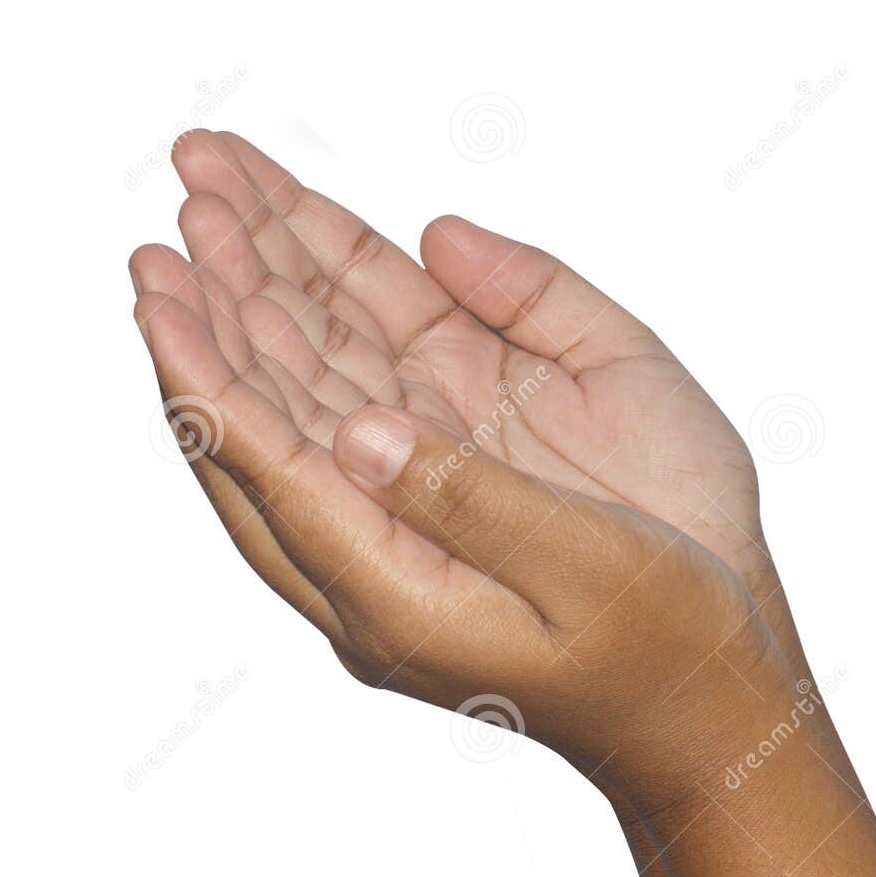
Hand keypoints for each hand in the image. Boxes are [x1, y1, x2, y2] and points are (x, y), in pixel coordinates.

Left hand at [129, 131, 797, 805]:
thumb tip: (364, 430)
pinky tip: (308, 238)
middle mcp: (383, 544)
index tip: (157, 288)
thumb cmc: (670, 643)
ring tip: (215, 191)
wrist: (718, 685)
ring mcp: (421, 496)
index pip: (273, 471)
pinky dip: (344, 298)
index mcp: (394, 596)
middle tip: (182, 205)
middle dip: (225, 301)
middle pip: (275, 411)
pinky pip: (386, 366)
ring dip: (269, 286)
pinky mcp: (466, 460)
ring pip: (319, 381)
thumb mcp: (587, 575)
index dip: (210, 374)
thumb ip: (473, 501)